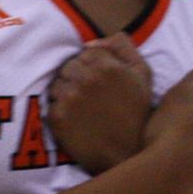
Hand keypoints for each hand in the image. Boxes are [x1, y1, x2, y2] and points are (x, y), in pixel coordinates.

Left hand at [48, 35, 153, 173]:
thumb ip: (121, 47)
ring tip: (83, 108)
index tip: (101, 83)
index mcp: (107, 65)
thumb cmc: (137, 111)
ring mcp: (69, 98)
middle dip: (77, 78)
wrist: (126, 151)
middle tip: (91, 97)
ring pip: (56, 84)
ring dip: (65, 93)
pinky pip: (50, 104)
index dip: (92, 67)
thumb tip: (90, 42)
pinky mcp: (57, 117)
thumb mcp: (142, 73)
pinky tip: (76, 121)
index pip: (85, 53)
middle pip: (68, 66)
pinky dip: (60, 110)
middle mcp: (86, 79)